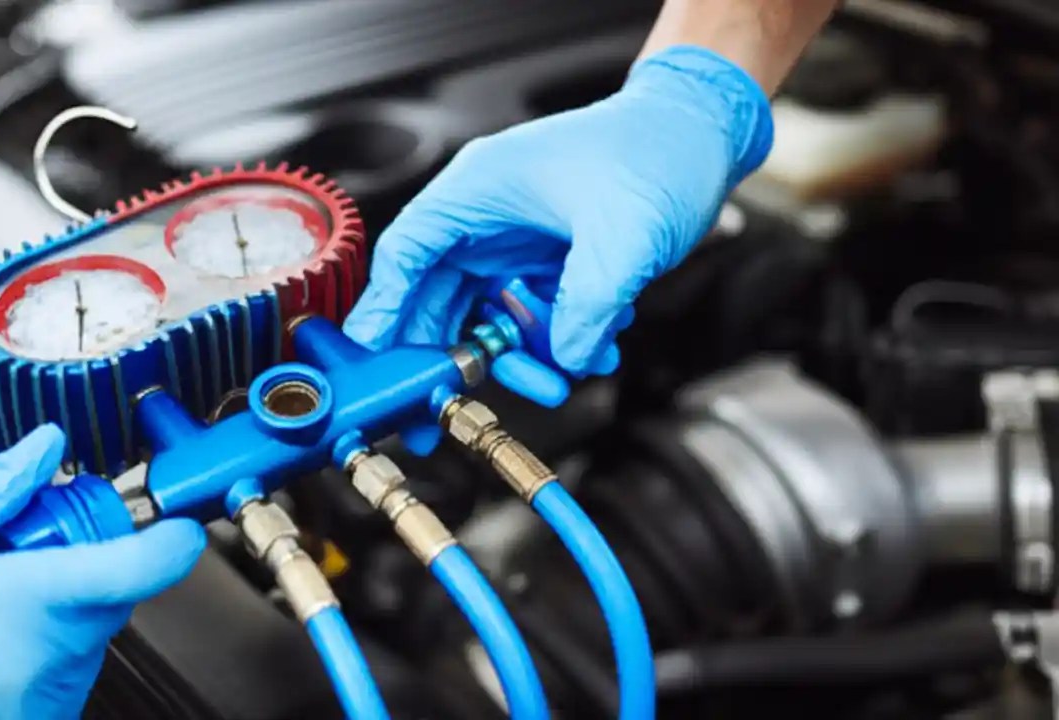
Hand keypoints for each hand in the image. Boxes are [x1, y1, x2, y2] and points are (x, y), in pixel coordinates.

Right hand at [0, 425, 205, 718]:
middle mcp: (47, 663)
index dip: (171, 540)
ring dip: (61, 608)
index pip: (137, 568)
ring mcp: (44, 705)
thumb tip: (44, 450)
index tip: (182, 524)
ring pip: (90, 634)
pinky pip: (66, 673)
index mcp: (22, 603)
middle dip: (85, 561)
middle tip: (25, 549)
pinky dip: (43, 649)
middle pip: (112, 594)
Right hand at [343, 46, 773, 375]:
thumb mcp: (625, 235)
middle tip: (441, 407)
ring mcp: (516, 239)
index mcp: (479, 189)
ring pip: (488, 316)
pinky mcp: (546, 259)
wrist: (703, 133)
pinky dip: (554, 342)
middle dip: (447, 356)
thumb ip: (589, 306)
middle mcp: (488, 216)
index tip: (373, 359)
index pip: (407, 254)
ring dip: (518, 356)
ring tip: (556, 381)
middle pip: (438, 296)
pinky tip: (589, 351)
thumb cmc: (657, 150)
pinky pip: (531, 316)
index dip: (385, 310)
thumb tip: (567, 359)